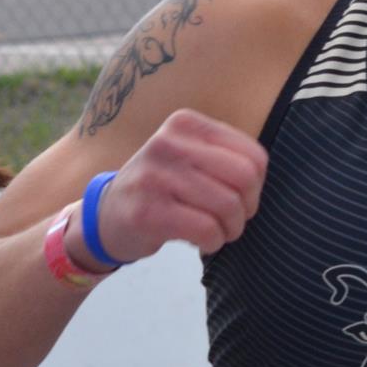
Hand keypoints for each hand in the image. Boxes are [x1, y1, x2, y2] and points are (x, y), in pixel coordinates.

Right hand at [84, 108, 268, 261]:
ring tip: (215, 232)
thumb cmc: (163, 187)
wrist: (106, 216)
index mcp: (186, 123)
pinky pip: (206, 230)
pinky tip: (200, 241)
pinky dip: (213, 242)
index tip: (239, 199)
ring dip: (230, 229)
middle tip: (232, 220)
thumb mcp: (191, 156)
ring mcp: (154, 176)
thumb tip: (260, 177)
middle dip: (247, 208)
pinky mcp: (147, 212)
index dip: (256, 186)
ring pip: (228, 205)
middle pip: (244, 178)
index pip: (253, 156)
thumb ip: (227, 157)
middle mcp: (168, 143)